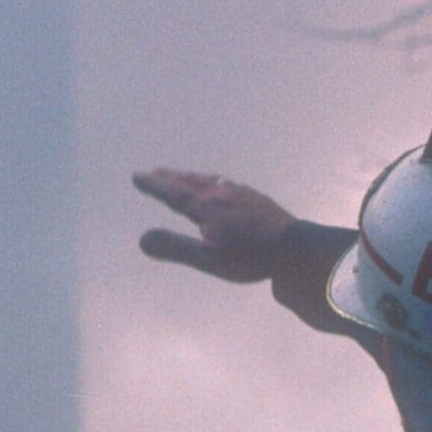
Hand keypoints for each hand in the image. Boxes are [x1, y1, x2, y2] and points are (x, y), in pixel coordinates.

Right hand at [133, 168, 295, 282]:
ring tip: (180, 175)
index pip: (174, 194)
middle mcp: (221, 195)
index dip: (155, 186)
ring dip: (191, 177)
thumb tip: (142, 239)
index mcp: (206, 208)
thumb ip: (175, 248)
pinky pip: (227, 184)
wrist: (294, 249)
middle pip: (191, 183)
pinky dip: (213, 181)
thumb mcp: (208, 259)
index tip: (137, 176)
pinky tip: (220, 186)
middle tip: (154, 172)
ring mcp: (240, 194)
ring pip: (209, 181)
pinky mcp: (255, 198)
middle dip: (170, 178)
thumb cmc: (249, 258)